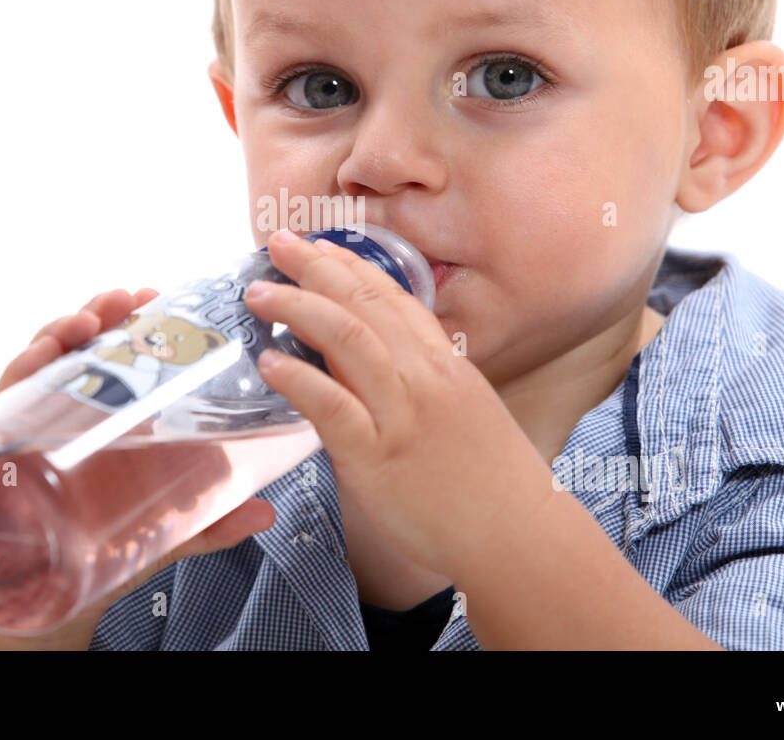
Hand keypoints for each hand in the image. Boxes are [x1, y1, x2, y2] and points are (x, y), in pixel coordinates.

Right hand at [0, 286, 277, 649]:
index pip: (118, 357)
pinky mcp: (0, 448)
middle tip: (125, 299)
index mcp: (109, 418)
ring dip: (61, 331)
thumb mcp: (165, 533)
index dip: (132, 321)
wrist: (42, 601)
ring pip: (42, 363)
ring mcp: (33, 426)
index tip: (153, 297)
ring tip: (87, 320)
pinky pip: (4, 401)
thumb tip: (265, 512)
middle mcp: (69, 412)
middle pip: (81, 349)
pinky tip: (39, 358)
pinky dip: (20, 373)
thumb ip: (212, 522)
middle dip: (101, 314)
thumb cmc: (103, 550)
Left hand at [242, 229, 549, 579]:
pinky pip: (332, 407)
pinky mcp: (378, 458)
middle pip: (365, 303)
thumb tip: (361, 369)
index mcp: (446, 365)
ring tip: (260, 293)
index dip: (351, 266)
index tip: (320, 246)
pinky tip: (270, 362)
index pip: (393, 297)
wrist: (522, 540)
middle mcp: (425, 379)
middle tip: (279, 243)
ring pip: (348, 339)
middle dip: (317, 267)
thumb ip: (417, 385)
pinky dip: (298, 378)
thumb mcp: (464, 414)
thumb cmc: (492, 485)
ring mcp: (402, 416)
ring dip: (298, 307)